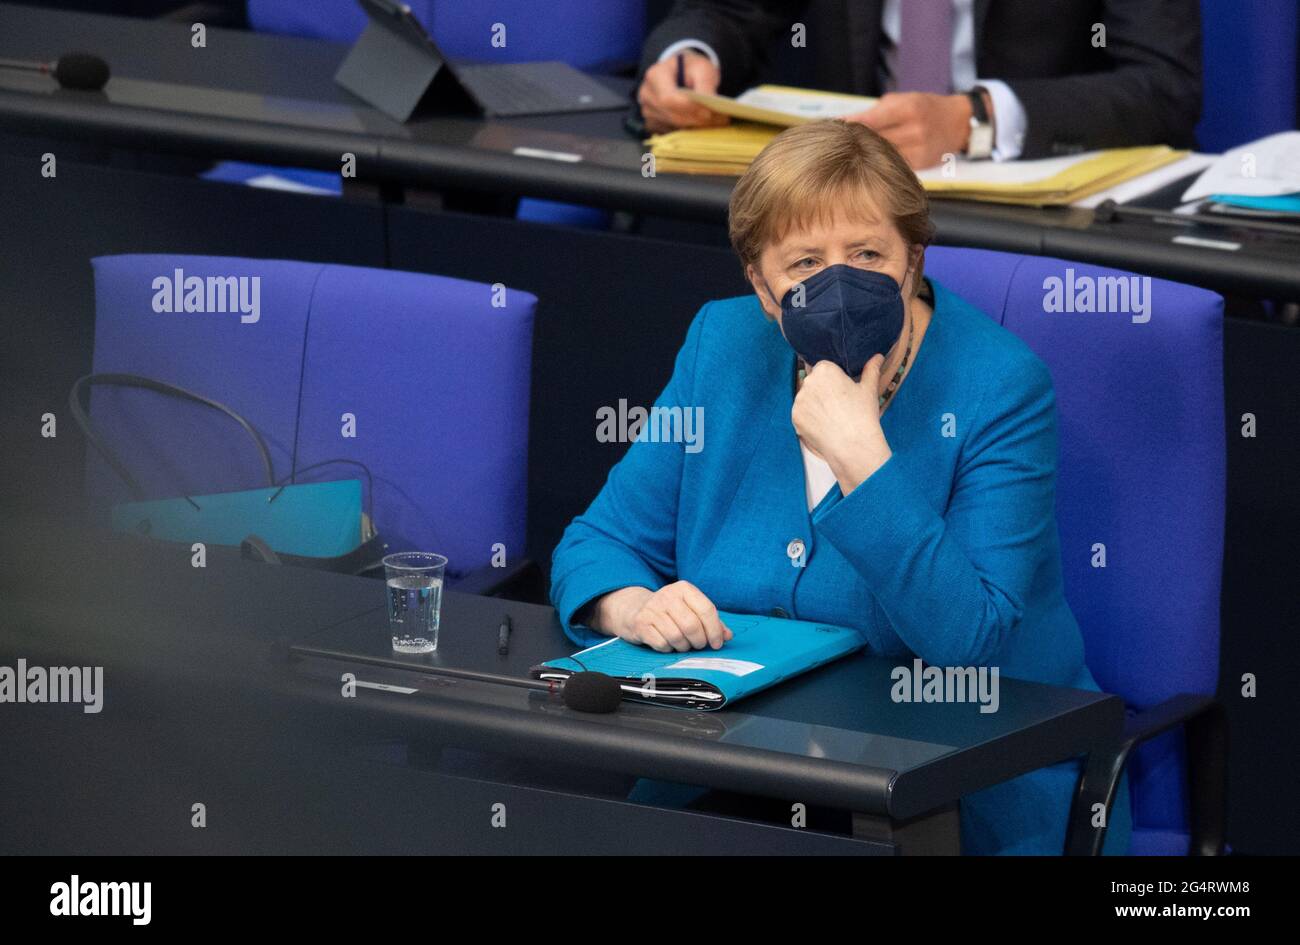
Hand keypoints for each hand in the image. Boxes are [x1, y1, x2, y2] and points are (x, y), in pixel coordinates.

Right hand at [594, 582, 732, 652]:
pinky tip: (667, 643)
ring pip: (677, 637)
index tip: (717, 643)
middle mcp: (667, 595)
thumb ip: (711, 621)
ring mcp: (652, 609)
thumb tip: (728, 635)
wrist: (635, 609)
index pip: (706, 609)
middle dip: (699, 641)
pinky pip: (662, 644)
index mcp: (684, 588)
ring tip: (683, 644)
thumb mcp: (690, 609)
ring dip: (684, 647)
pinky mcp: (641, 623)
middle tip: (699, 645)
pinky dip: (668, 649)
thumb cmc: (670, 612)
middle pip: (692, 626)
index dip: (715, 630)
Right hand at [636, 51, 728, 133]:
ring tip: (715, 122)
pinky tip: (703, 125)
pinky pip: (671, 132)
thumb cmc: (691, 68)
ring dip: (695, 127)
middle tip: (719, 121)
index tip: (708, 112)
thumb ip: (705, 85)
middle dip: (696, 120)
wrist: (681, 72)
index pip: (668, 98)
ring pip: (673, 126)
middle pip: (671, 115)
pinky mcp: (653, 123)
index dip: (688, 108)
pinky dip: (689, 132)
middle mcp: (647, 94)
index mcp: (655, 75)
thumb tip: (708, 109)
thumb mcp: (702, 68)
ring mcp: (648, 111)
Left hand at [791, 355, 892, 492]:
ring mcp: (799, 401)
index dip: (834, 380)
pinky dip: (810, 420)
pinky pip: (801, 415)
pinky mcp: (794, 417)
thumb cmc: (863, 414)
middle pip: (814, 383)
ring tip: (832, 418)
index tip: (843, 392)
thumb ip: (871, 369)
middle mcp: (808, 382)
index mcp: (824, 370)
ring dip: (815, 405)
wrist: (853, 445)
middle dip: (823, 391)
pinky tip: (824, 427)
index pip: (825, 368)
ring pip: (807, 399)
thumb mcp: (869, 389)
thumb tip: (878, 356)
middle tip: (839, 407)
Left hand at [845, 92, 973, 169]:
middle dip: (855, 141)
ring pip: (883, 156)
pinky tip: (868, 164)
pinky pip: (894, 165)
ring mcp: (919, 149)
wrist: (958, 123)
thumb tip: (846, 123)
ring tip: (849, 155)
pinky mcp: (920, 164)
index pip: (871, 120)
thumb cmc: (925, 107)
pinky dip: (880, 164)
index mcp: (908, 108)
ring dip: (865, 156)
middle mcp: (914, 130)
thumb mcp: (904, 99)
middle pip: (875, 140)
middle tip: (835, 144)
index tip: (833, 129)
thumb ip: (876, 111)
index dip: (850, 126)